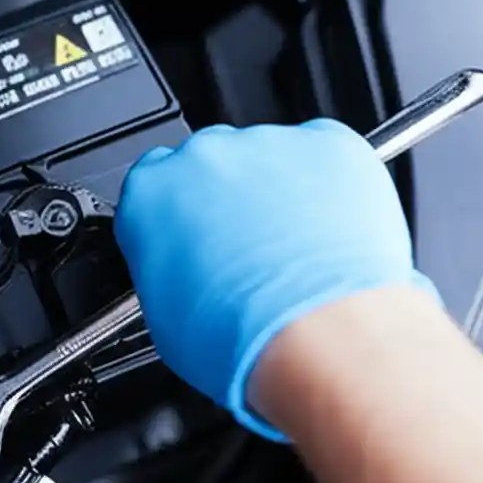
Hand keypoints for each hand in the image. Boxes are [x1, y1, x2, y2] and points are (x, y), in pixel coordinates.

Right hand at [116, 120, 433, 439]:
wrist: (318, 336)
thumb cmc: (241, 336)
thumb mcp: (165, 317)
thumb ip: (165, 267)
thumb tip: (184, 273)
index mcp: (150, 193)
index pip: (152, 185)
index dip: (178, 214)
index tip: (194, 236)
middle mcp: (204, 157)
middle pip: (211, 165)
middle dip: (228, 200)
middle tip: (249, 253)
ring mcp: (268, 145)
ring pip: (271, 158)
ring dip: (281, 193)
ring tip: (299, 254)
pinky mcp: (329, 145)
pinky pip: (327, 154)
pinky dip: (332, 185)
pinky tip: (332, 233)